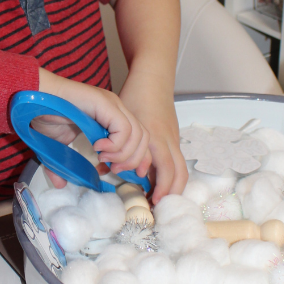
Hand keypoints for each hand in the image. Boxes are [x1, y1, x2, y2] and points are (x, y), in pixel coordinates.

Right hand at [35, 68, 150, 187]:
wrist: (33, 97)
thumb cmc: (44, 115)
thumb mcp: (58, 146)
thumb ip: (62, 165)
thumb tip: (59, 184)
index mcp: (112, 117)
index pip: (140, 139)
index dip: (136, 159)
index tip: (121, 172)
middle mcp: (116, 109)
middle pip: (144, 138)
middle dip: (133, 160)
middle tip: (113, 169)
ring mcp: (112, 104)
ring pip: (138, 135)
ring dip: (122, 154)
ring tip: (102, 158)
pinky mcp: (105, 103)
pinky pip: (124, 129)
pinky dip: (115, 144)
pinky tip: (97, 147)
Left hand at [118, 71, 187, 203]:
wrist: (153, 77)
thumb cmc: (136, 96)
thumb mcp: (121, 120)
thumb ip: (114, 146)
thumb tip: (104, 168)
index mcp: (157, 138)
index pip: (166, 170)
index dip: (161, 188)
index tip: (152, 202)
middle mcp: (169, 140)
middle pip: (179, 173)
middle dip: (171, 192)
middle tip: (158, 206)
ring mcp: (174, 137)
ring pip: (180, 167)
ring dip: (171, 184)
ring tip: (157, 196)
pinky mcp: (173, 135)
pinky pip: (175, 159)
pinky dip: (168, 172)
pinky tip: (154, 178)